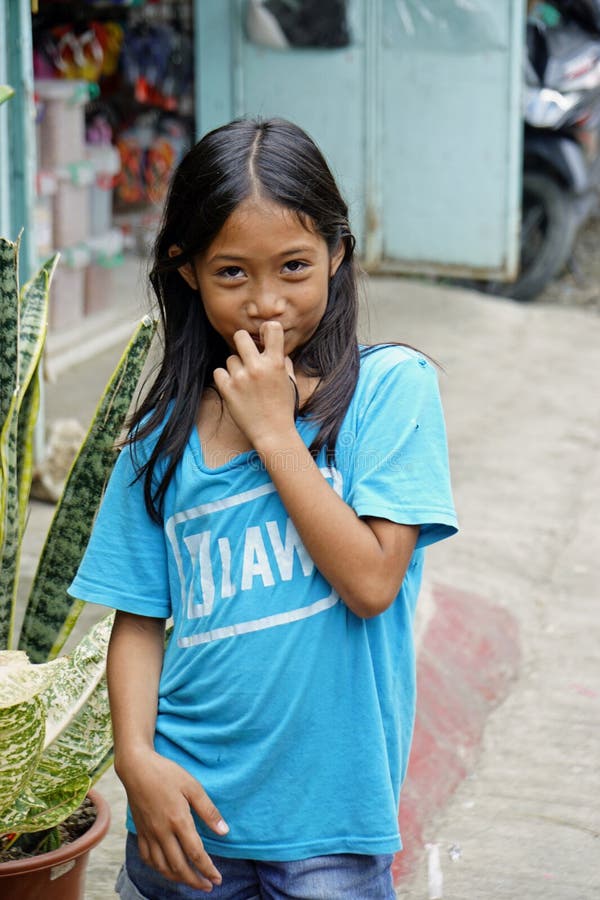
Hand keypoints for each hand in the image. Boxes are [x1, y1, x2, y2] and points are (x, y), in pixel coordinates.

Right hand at [116, 748, 228, 891]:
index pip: (195, 854)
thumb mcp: (193, 786)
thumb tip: (224, 831)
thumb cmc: (167, 773)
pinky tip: (166, 869)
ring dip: (177, 878)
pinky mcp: (140, 831)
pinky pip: (147, 858)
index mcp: (178, 820)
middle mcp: (162, 832)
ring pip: (162, 866)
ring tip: (190, 881)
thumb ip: (208, 811)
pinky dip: (158, 869)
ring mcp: (149, 833)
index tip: (217, 878)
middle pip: (179, 866)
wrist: (136, 767)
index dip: (208, 869)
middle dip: (195, 880)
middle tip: (207, 886)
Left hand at [213, 321, 297, 450]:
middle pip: (240, 336)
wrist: (272, 432)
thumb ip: (283, 362)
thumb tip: (277, 349)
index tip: (265, 336)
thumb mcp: (289, 382)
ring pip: (230, 359)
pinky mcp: (227, 389)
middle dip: (242, 341)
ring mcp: (240, 378)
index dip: (267, 329)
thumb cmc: (283, 407)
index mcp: (276, 363)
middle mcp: (257, 367)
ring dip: (236, 367)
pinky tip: (234, 388)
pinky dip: (224, 378)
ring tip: (245, 382)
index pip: (272, 328)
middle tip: (245, 351)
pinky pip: (219, 372)